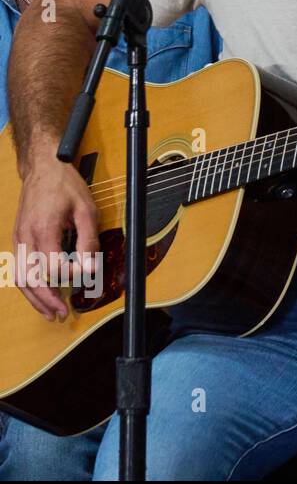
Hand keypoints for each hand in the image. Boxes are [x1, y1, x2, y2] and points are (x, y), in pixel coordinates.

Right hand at [13, 156, 100, 320]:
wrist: (43, 168)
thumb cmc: (66, 186)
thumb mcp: (87, 210)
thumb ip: (89, 241)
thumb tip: (91, 268)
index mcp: (44, 229)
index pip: (51, 266)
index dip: (68, 276)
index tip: (85, 275)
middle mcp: (26, 237)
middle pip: (29, 279)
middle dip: (45, 300)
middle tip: (62, 314)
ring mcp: (18, 239)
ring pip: (20, 278)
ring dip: (35, 298)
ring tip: (51, 312)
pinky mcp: (17, 239)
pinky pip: (19, 269)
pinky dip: (29, 286)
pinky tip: (42, 295)